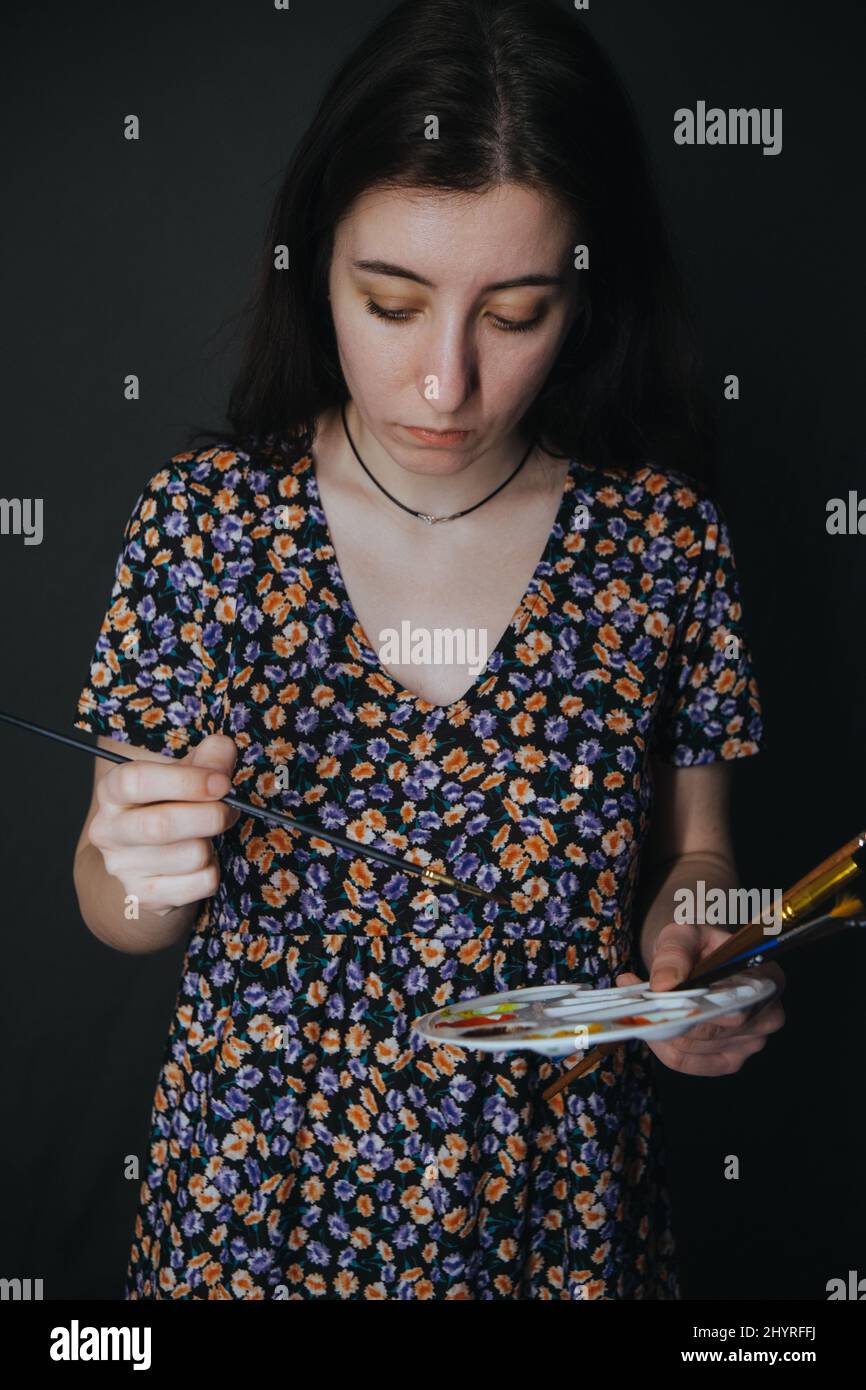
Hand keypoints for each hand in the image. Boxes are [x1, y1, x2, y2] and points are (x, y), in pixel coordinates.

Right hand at [88, 734, 239, 916]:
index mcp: (112, 791)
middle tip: (230, 810)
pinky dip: (213, 871)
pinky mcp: (144, 897)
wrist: (145, 860)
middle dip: (210, 816)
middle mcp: (108, 830)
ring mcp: (122, 868)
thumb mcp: (184, 773)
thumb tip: (223, 751)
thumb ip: (207, 757)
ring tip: (207, 836)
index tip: (221, 783)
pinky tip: (200, 863)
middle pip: (161, 826)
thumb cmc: (169, 805)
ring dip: (213, 844)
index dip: (185, 781)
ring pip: (190, 856)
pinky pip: (201, 883)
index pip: (136, 781)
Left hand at [615, 922, 785, 1075]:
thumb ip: (674, 953)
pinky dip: (660, 1044)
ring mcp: (750, 1044)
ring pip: (691, 1048)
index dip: (696, 1006)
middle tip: (640, 998)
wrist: (695, 959)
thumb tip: (665, 985)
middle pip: (712, 1032)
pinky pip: (684, 1061)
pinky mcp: (727, 1061)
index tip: (661, 993)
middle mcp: (767, 1016)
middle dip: (671, 1017)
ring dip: (659, 1027)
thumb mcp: (684, 934)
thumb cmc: (697, 945)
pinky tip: (649, 1023)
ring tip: (641, 1003)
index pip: (735, 1007)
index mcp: (768, 981)